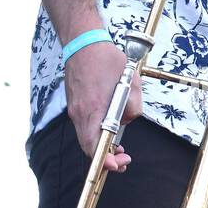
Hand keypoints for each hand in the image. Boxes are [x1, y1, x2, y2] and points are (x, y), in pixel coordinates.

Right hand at [65, 40, 141, 171]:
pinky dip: (95, 134)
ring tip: (118, 148)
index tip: (117, 164)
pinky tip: (108, 131)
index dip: (105, 160)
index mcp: (93, 109)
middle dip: (106, 158)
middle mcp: (80, 113)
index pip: (93, 145)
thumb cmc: (107, 60)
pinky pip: (84, 126)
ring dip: (101, 146)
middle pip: (88, 146)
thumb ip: (133, 107)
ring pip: (86, 138)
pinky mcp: (74, 105)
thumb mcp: (132, 83)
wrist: (83, 43)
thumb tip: (126, 120)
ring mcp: (74, 110)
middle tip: (123, 160)